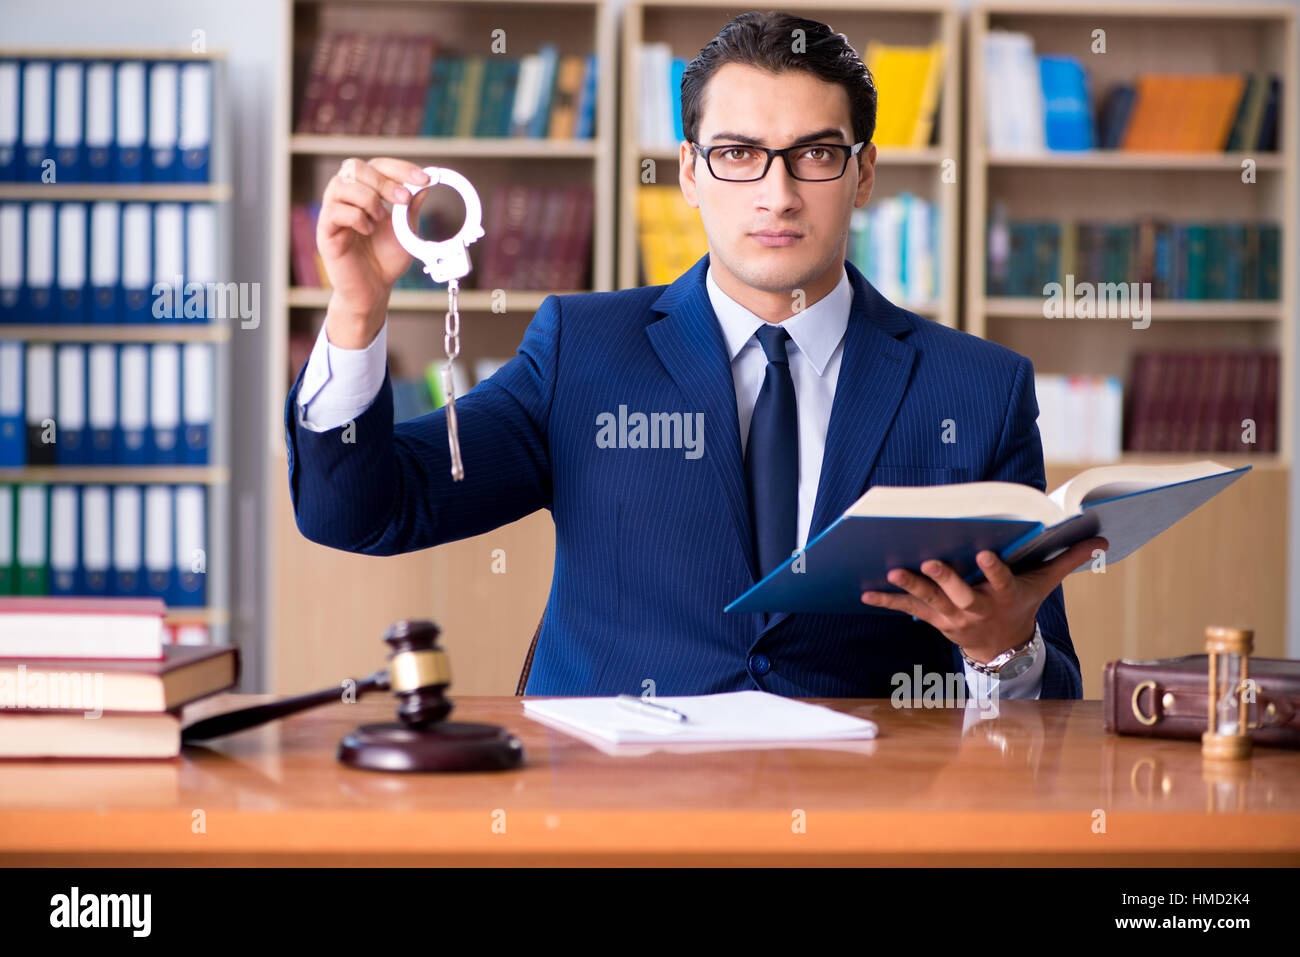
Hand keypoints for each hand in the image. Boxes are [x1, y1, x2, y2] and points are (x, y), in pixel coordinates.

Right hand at [317, 157, 430, 348]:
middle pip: (354, 166)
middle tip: (403, 200)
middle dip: (383, 180)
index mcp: (366, 192)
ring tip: (381, 219)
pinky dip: (356, 217)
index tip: (425, 180)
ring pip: (341, 184)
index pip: (377, 165)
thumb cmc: (386, 259)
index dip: (401, 168)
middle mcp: (346, 197)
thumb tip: (425, 184)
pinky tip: (367, 231)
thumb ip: (411, 207)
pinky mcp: (326, 231)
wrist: (374, 290)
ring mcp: (333, 212)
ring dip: (368, 198)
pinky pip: (334, 211)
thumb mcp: (406, 230)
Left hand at [860, 536, 1108, 662]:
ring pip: (929, 599)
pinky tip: (865, 592)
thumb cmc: (1022, 603)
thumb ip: (1068, 560)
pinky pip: (908, 609)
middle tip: (931, 561)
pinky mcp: (933, 618)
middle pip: (960, 592)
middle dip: (945, 578)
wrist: (1002, 646)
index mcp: (1004, 595)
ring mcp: (952, 615)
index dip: (994, 569)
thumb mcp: (1045, 584)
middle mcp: (977, 607)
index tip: (986, 554)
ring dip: (910, 586)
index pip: (1001, 581)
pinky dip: (887, 600)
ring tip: (892, 571)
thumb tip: (1103, 539)